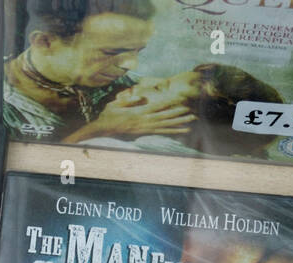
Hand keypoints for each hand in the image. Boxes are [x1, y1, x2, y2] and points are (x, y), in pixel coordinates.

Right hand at [71, 92, 193, 139]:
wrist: (100, 128)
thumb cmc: (107, 114)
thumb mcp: (116, 104)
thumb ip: (130, 101)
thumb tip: (142, 98)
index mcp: (138, 113)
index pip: (156, 107)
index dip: (169, 104)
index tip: (181, 100)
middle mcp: (143, 121)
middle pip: (164, 118)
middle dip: (178, 115)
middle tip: (192, 113)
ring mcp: (143, 129)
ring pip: (164, 126)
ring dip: (178, 124)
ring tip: (190, 122)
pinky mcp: (142, 133)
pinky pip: (158, 133)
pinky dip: (170, 132)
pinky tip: (179, 131)